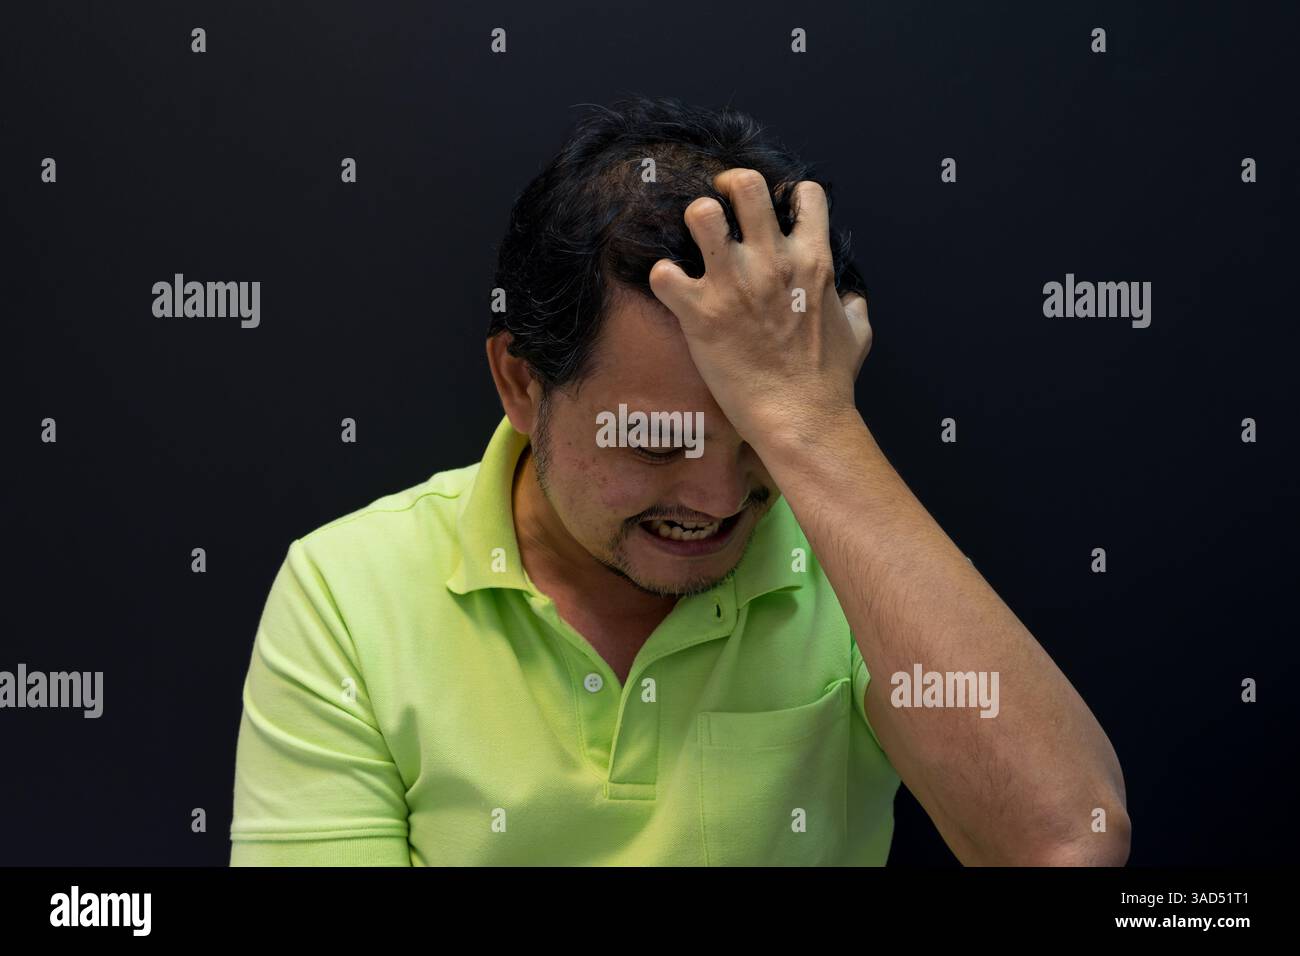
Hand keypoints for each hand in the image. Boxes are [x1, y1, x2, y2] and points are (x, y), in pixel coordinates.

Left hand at [648, 168, 871, 452]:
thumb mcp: (858, 333)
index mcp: (813, 260)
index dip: (786, 195)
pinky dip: (662, 278)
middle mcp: (773, 261)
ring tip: (692, 243)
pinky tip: (672, 290)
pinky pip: (664, 273)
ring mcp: (734, 283)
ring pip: (700, 213)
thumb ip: (853, 306)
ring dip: (693, 223)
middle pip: (746, 185)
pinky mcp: (700, 313)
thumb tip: (852, 299)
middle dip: (729, 187)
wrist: (801, 418)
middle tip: (720, 208)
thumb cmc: (830, 380)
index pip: (805, 193)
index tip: (773, 212)